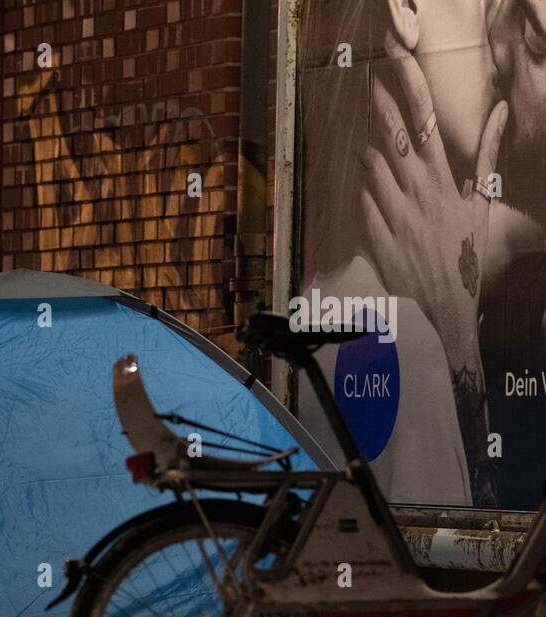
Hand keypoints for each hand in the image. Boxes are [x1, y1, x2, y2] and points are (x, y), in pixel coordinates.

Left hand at [358, 33, 508, 368]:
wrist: (444, 307)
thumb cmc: (465, 254)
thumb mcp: (482, 205)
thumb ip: (489, 156)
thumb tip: (502, 113)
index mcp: (445, 181)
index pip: (424, 122)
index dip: (408, 88)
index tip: (395, 63)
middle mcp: (417, 193)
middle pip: (391, 136)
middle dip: (381, 108)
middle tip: (373, 87)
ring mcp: (393, 214)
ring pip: (371, 167)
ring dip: (372, 157)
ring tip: (379, 156)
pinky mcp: (374, 236)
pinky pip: (361, 202)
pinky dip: (365, 195)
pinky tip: (372, 196)